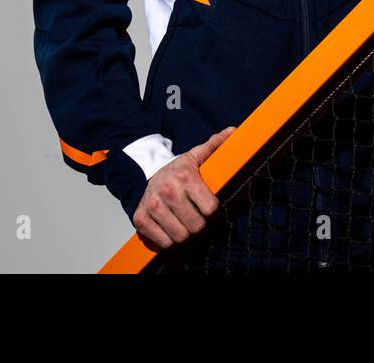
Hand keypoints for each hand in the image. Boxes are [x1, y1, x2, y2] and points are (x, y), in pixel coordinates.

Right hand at [132, 125, 235, 248]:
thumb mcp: (195, 156)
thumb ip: (215, 145)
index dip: (210, 208)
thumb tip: (233, 131)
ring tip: (182, 221)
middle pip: (196, 226)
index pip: (210, 207)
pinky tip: (169, 226)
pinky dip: (168, 239)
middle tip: (194, 214)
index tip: (206, 204)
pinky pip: (163, 242)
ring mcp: (153, 206)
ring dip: (184, 232)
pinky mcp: (141, 220)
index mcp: (185, 176)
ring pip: (180, 237)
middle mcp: (168, 191)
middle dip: (198, 223)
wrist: (143, 176)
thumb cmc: (176, 170)